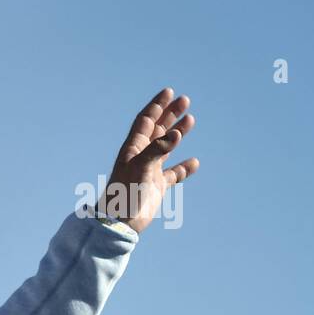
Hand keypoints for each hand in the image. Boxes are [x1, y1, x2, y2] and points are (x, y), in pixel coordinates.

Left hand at [99, 87, 199, 233]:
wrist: (119, 222)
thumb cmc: (125, 193)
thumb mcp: (140, 167)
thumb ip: (157, 149)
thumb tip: (176, 134)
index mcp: (132, 149)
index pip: (145, 121)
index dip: (156, 106)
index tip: (169, 92)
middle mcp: (141, 157)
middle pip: (157, 129)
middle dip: (169, 114)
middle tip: (185, 100)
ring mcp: (149, 171)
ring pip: (166, 147)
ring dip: (177, 133)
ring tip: (190, 119)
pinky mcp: (156, 186)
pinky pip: (173, 174)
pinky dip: (183, 168)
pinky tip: (193, 162)